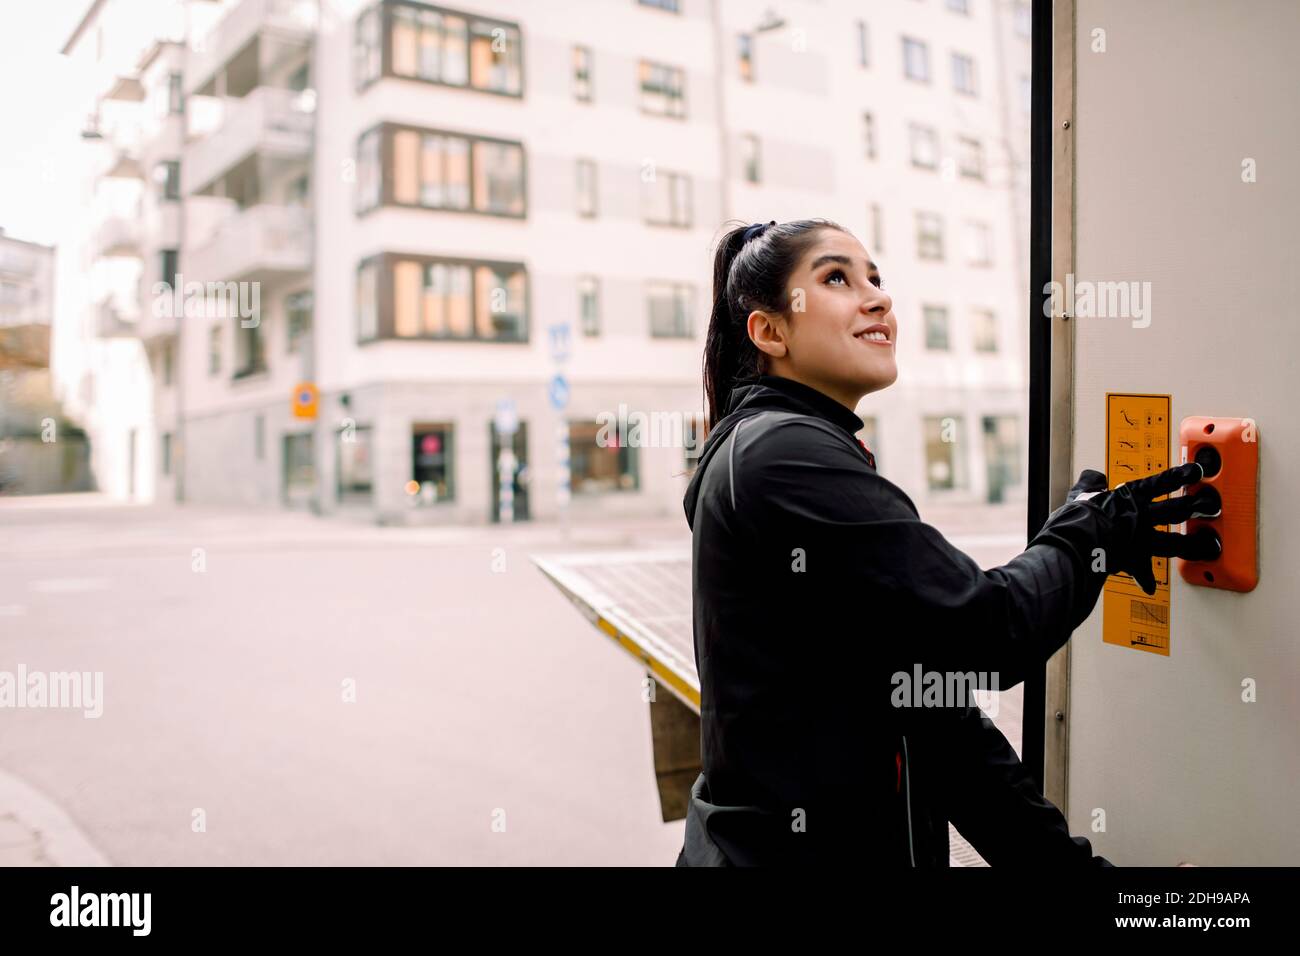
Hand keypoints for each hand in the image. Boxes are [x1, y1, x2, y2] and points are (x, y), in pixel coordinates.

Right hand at [1065, 464, 1219, 594]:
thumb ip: (1090, 484)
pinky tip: (1149, 586)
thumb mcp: (1081, 493)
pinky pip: (1141, 572)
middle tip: (1212, 505)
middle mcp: (1141, 517)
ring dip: (1193, 544)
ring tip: (1210, 545)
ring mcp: (1140, 539)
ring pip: (1174, 542)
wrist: (1078, 542)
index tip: (1198, 472)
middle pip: (1176, 510)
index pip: (1161, 482)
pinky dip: (1144, 579)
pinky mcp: (1132, 560)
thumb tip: (1093, 478)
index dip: (1181, 476)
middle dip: (1196, 507)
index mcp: (1129, 498)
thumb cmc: (1079, 517)